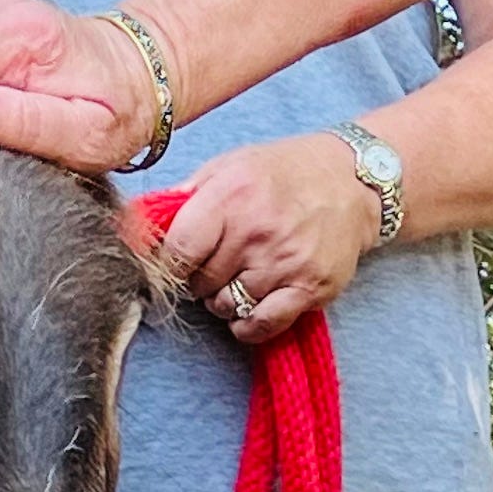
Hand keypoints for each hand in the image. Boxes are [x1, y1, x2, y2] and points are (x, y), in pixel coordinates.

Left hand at [157, 134, 381, 342]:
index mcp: (232, 195)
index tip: (180, 262)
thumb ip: (185, 198)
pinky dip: (248, 323)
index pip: (177, 251)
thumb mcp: (231, 166)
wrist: (355, 181)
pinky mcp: (310, 287)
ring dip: (225, 300)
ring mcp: (286, 261)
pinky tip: (252, 304)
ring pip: (225, 307)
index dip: (171, 264)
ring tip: (243, 274)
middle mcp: (258, 229)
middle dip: (201, 279)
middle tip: (222, 262)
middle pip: (199, 284)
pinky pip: (259, 325)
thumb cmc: (283, 175)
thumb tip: (137, 228)